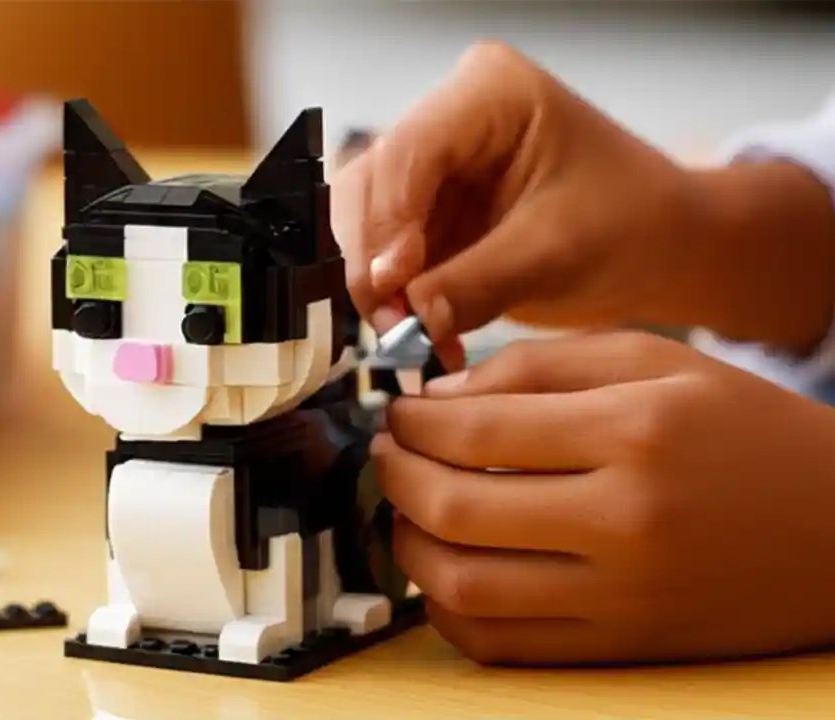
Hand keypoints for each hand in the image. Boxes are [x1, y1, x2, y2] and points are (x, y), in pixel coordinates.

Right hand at [333, 42, 834, 353]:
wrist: (661, 250)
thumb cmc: (633, 225)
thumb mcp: (556, 252)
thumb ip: (475, 281)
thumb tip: (407, 317)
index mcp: (487, 92)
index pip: (409, 151)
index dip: (389, 220)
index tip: (391, 282)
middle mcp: (446, 118)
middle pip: (370, 185)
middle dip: (374, 261)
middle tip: (390, 326)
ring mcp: (430, 167)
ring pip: (364, 224)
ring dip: (378, 288)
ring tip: (408, 341)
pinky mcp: (425, 213)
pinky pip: (384, 257)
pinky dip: (396, 302)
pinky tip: (421, 338)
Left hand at [372, 331, 834, 664]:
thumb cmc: (743, 431)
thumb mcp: (656, 361)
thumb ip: (539, 366)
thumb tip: (437, 400)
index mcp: (635, 432)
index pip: (476, 431)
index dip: (413, 423)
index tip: (398, 413)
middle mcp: (626, 520)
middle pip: (456, 510)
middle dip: (396, 477)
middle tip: (388, 454)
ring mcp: (622, 596)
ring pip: (463, 585)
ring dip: (407, 545)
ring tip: (407, 509)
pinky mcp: (622, 647)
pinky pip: (499, 644)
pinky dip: (447, 608)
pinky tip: (442, 569)